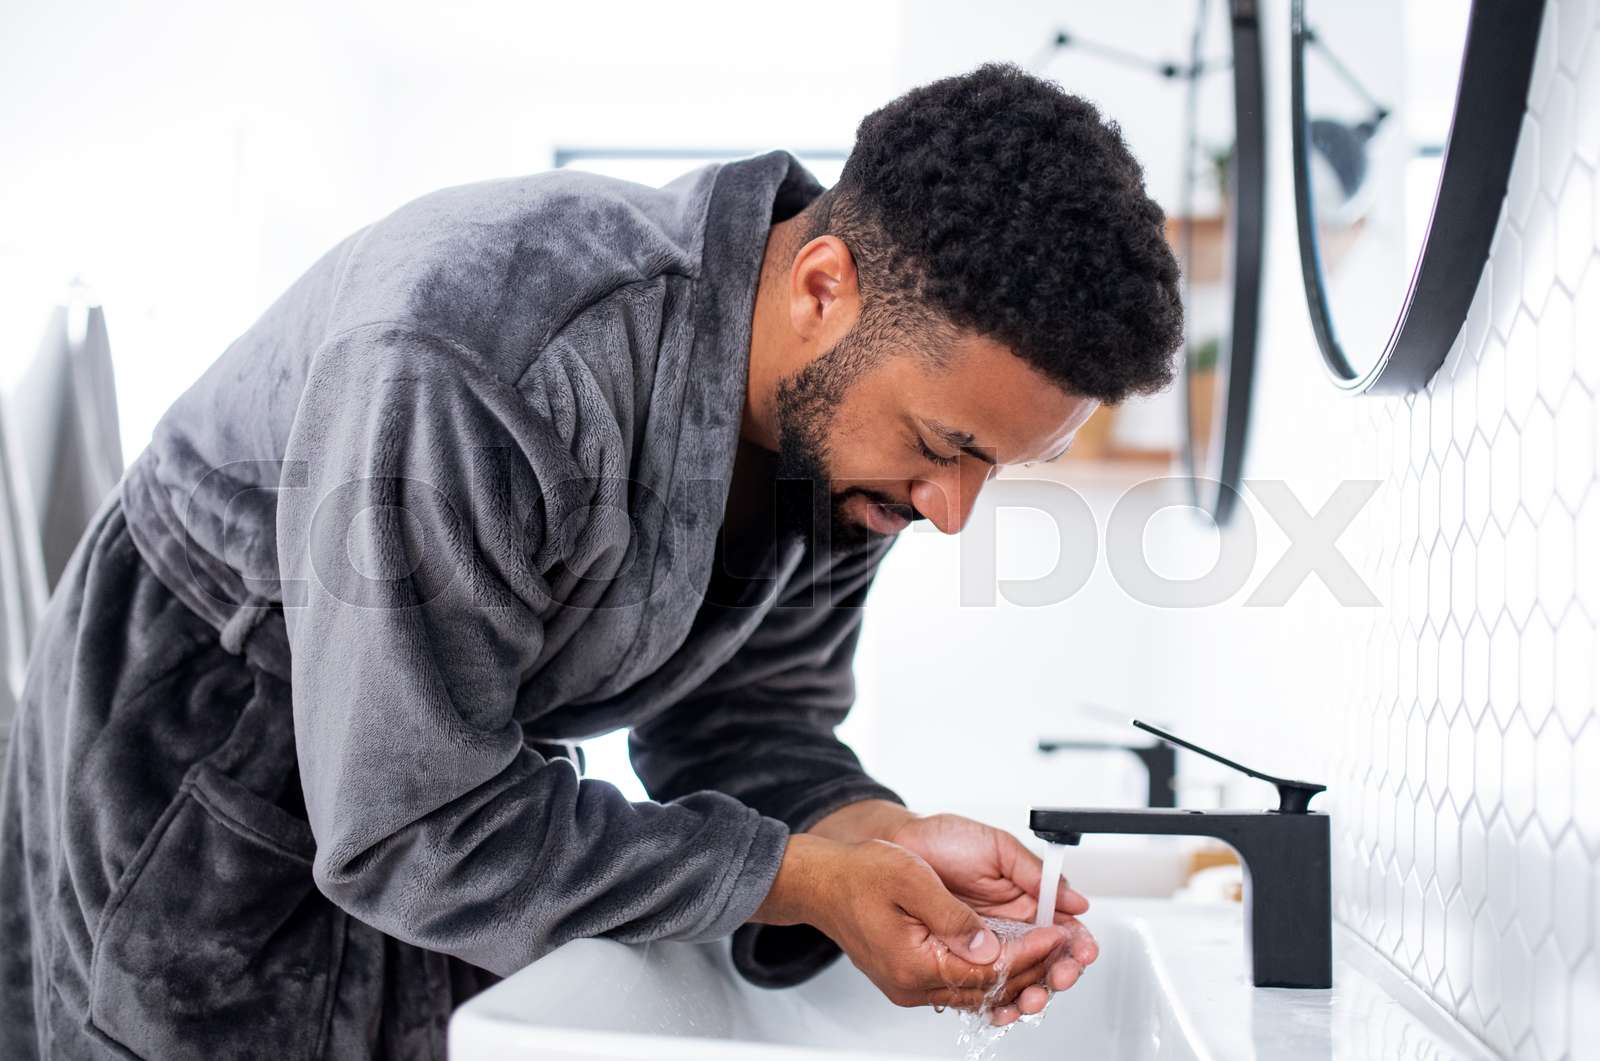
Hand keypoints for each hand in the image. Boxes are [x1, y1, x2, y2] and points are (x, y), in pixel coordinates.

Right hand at [751, 834, 1075, 1013]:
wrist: (821, 882)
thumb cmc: (858, 874)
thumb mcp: (910, 879)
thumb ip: (953, 916)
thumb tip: (991, 944)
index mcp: (914, 964)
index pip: (989, 969)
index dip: (1030, 951)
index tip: (1058, 933)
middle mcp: (915, 984)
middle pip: (991, 989)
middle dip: (1036, 968)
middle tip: (1069, 948)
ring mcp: (914, 985)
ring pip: (981, 992)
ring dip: (1020, 976)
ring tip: (1055, 957)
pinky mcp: (914, 977)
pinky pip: (965, 985)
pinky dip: (995, 976)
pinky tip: (1017, 963)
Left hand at [890, 813, 1098, 1023]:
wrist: (901, 846)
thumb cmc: (946, 840)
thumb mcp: (999, 849)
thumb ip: (1034, 874)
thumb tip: (1075, 900)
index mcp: (1028, 901)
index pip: (1064, 929)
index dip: (1077, 943)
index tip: (1082, 951)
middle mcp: (1012, 928)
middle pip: (1047, 962)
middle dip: (1059, 973)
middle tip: (1060, 976)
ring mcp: (988, 946)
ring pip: (1019, 980)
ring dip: (1031, 992)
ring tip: (1032, 997)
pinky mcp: (963, 960)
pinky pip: (984, 988)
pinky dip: (996, 1002)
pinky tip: (1003, 1008)